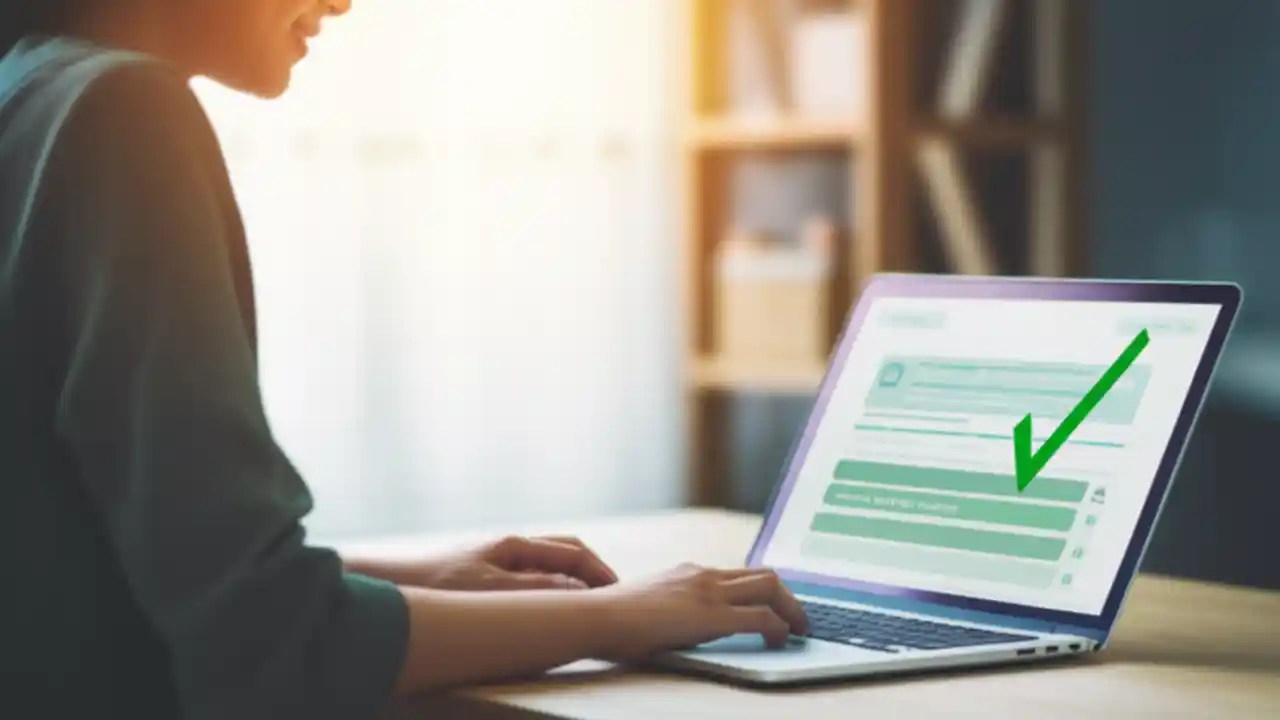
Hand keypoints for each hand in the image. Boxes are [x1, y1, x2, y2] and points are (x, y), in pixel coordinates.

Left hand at [350, 535, 618, 591]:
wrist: (393, 578)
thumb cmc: (439, 583)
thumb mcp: (492, 590)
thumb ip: (537, 589)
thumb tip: (577, 590)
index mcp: (517, 545)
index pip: (575, 554)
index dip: (602, 574)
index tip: (620, 595)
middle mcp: (511, 546)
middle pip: (566, 552)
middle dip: (594, 572)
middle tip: (613, 597)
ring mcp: (499, 557)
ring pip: (550, 563)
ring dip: (573, 580)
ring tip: (588, 603)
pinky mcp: (486, 570)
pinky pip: (533, 574)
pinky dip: (552, 586)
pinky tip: (548, 606)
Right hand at [592, 564, 808, 659]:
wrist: (597, 616)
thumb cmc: (611, 619)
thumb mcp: (646, 605)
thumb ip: (668, 608)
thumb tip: (674, 624)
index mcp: (688, 572)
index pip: (738, 573)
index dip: (762, 590)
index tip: (773, 605)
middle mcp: (704, 575)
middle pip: (764, 574)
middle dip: (787, 597)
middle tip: (796, 620)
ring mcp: (710, 592)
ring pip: (771, 586)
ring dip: (792, 609)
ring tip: (798, 631)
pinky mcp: (712, 615)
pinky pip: (762, 617)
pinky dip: (780, 628)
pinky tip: (781, 641)